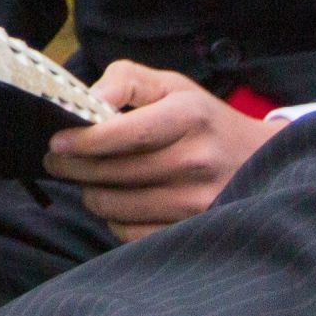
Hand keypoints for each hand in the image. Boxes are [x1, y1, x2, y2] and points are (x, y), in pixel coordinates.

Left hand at [42, 63, 280, 237]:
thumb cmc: (201, 119)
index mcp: (190, 117)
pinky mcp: (193, 231)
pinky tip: (116, 200)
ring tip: (88, 178)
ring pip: (117, 206)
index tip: (56, 141)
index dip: (86, 141)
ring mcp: (198, 202)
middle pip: (116, 173)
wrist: (260, 161)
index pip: (129, 134)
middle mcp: (197, 161)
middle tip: (56, 159)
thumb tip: (87, 99)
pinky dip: (113, 219)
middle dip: (74, 167)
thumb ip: (125, 81)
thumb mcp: (171, 86)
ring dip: (90, 193)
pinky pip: (131, 234)